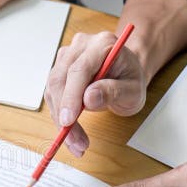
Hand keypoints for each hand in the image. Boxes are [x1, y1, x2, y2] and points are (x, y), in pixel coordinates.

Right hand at [44, 31, 146, 156]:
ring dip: (59, 118)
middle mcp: (81, 46)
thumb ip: (114, 92)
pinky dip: (59, 116)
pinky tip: (69, 132)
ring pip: (52, 88)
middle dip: (63, 112)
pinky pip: (52, 94)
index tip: (69, 121)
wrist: (125, 72)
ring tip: (75, 141)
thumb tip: (89, 98)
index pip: (79, 69)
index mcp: (102, 44)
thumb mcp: (133, 90)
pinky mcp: (59, 69)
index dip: (71, 96)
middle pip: (60, 78)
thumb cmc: (130, 79)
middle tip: (73, 139)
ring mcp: (67, 56)